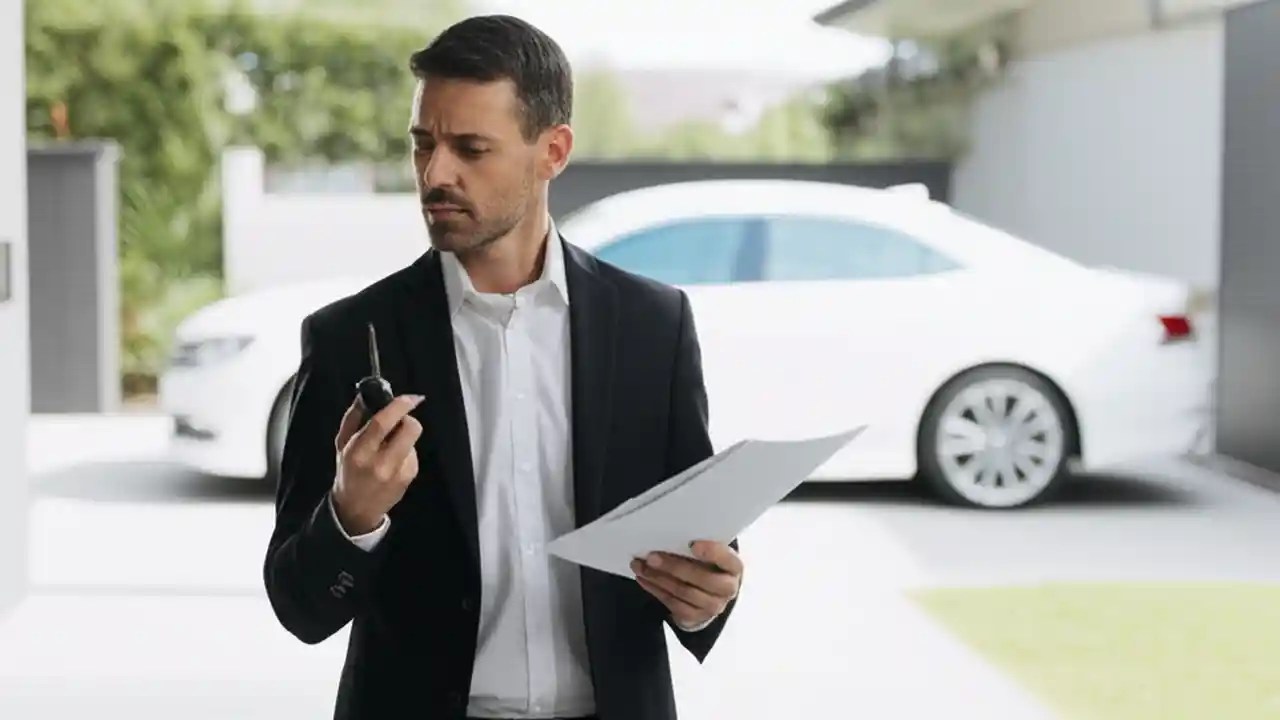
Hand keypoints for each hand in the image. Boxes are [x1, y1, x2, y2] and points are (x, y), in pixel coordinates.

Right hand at [331, 394, 424, 534]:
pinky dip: (406, 451)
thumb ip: (353, 418)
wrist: (356, 510)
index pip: (382, 423)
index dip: (399, 406)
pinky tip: (394, 461)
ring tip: (390, 446)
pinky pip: (413, 453)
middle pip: (409, 429)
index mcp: (359, 452)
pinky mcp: (410, 478)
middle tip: (398, 420)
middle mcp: (380, 463)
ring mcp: (398, 472)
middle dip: (408, 419)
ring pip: (413, 440)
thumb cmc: (348, 471)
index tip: (410, 397)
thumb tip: (366, 395)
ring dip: (405, 436)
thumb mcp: (342, 444)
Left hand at [631, 540, 742, 629]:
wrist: (710, 594)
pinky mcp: (695, 617)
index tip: (693, 544)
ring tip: (640, 566)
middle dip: (674, 566)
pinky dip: (655, 590)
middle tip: (651, 557)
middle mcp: (728, 588)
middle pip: (702, 578)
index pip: (727, 559)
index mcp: (734, 567)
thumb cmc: (707, 565)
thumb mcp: (709, 554)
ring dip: (658, 578)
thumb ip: (697, 547)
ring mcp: (713, 606)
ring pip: (684, 592)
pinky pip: (673, 604)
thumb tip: (668, 537)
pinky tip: (644, 579)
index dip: (712, 552)